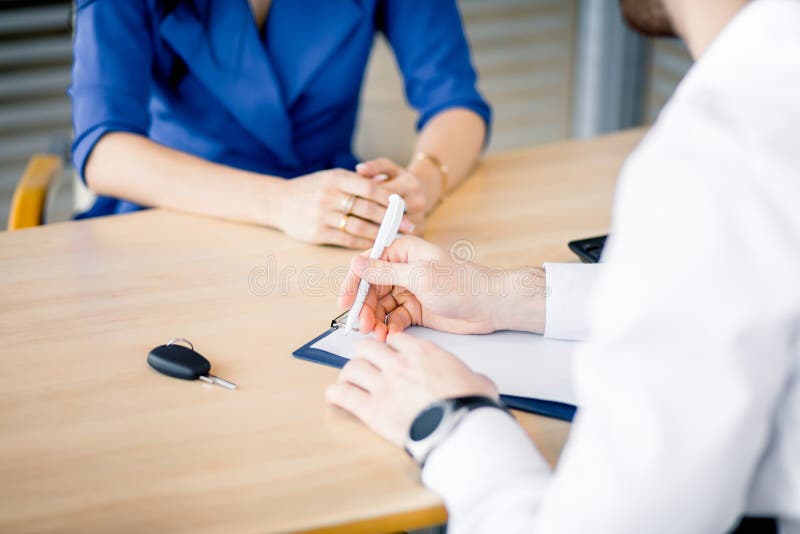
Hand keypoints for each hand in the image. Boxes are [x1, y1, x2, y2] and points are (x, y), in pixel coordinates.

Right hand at [276, 169, 414, 248]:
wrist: (278, 201)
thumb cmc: (310, 188)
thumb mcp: (330, 177)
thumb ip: (355, 181)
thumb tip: (386, 186)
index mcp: (336, 178)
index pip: (370, 188)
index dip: (390, 199)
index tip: (405, 207)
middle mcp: (329, 196)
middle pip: (368, 209)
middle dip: (391, 219)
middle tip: (408, 226)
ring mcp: (322, 216)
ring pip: (359, 226)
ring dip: (381, 233)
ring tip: (395, 237)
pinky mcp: (318, 233)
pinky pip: (347, 239)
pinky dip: (364, 242)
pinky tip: (376, 244)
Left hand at [325, 332, 497, 446]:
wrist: (462, 429)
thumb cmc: (473, 406)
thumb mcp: (479, 382)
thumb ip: (472, 376)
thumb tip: (477, 381)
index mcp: (425, 354)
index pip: (396, 338)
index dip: (391, 346)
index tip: (390, 355)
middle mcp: (400, 364)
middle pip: (368, 347)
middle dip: (365, 355)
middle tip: (366, 366)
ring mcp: (384, 385)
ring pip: (352, 367)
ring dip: (349, 374)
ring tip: (349, 382)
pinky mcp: (372, 409)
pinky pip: (343, 394)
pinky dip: (336, 394)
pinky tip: (335, 396)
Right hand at [338, 236, 546, 340]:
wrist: (490, 305)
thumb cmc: (461, 284)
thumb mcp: (420, 276)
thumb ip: (386, 271)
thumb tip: (357, 263)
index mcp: (403, 252)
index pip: (367, 263)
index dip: (354, 282)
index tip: (345, 301)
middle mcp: (402, 269)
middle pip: (371, 288)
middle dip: (364, 307)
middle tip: (363, 325)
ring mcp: (408, 290)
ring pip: (380, 305)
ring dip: (375, 320)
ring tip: (376, 333)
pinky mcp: (415, 309)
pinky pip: (393, 318)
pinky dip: (389, 327)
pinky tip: (389, 334)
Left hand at [356, 158, 428, 234]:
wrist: (418, 194)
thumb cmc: (397, 180)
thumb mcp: (388, 168)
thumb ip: (374, 167)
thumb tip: (359, 169)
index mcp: (411, 184)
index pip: (386, 193)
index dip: (368, 198)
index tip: (349, 200)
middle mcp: (419, 201)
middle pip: (390, 213)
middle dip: (370, 216)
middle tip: (349, 219)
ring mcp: (421, 218)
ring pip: (393, 228)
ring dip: (375, 231)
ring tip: (355, 232)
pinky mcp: (420, 233)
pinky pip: (398, 239)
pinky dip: (383, 240)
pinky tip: (366, 239)